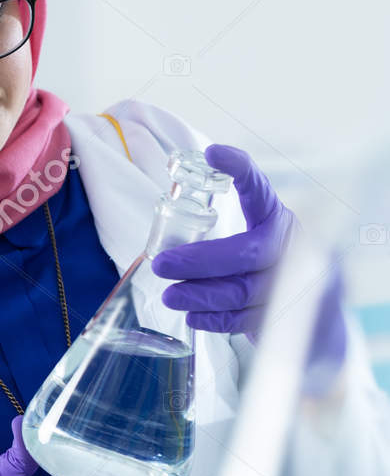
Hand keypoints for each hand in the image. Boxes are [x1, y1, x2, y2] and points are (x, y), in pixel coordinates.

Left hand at [151, 143, 347, 386]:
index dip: (240, 170)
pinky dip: (215, 320)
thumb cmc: (270, 274)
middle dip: (199, 260)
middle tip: (161, 265)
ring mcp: (297, 284)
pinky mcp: (291, 317)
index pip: (261, 189)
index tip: (212, 154)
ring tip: (170, 296)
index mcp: (279, 219)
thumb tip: (168, 240)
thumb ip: (225, 237)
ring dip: (200, 295)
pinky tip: (192, 317)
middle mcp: (293, 247)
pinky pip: (246, 320)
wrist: (315, 322)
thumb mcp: (256, 243)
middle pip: (248, 252)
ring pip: (243, 291)